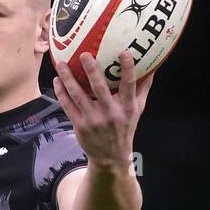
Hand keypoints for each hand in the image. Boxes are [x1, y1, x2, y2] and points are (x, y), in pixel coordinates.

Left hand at [52, 49, 153, 168]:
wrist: (111, 157)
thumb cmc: (125, 128)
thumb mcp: (138, 111)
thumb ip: (143, 88)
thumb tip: (153, 66)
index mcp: (126, 108)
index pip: (129, 86)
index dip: (127, 69)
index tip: (125, 52)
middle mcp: (110, 113)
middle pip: (99, 89)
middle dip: (91, 71)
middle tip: (84, 54)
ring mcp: (93, 120)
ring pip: (78, 96)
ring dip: (68, 79)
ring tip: (61, 64)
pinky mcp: (80, 125)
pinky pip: (68, 106)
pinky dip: (61, 93)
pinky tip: (57, 81)